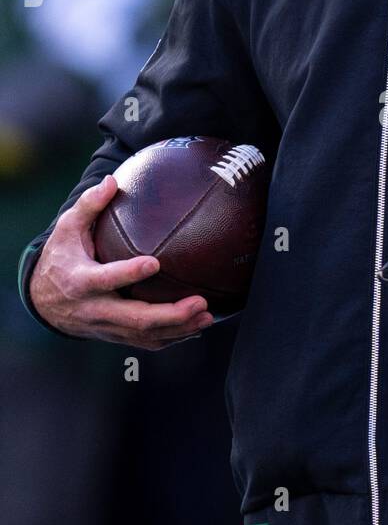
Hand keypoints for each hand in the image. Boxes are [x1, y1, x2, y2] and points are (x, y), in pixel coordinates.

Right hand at [29, 174, 213, 349]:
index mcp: (81, 281)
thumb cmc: (60, 259)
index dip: (129, 274)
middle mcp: (95, 309)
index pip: (106, 280)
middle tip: (199, 302)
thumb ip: (89, 206)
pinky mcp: (115, 336)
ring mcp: (106, 327)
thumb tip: (112, 181)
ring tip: (207, 317)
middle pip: (133, 319)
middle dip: (169, 314)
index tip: (155, 263)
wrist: (43, 302)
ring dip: (178, 329)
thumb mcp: (67, 230)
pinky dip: (172, 339)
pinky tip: (196, 328)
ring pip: (144, 335)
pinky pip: (146, 343)